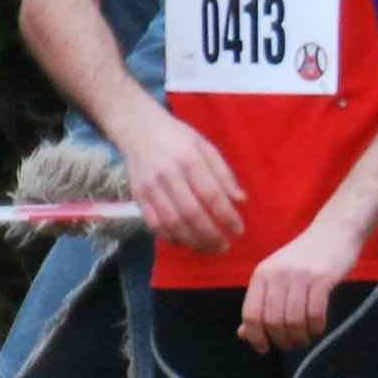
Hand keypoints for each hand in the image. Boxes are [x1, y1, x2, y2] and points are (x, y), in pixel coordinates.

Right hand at [115, 106, 246, 253]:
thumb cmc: (178, 137)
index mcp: (189, 159)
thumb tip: (240, 200)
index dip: (226, 216)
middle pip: (190, 213)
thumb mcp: (205, 146)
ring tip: (209, 249)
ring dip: (192, 241)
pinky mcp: (138, 197)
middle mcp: (167, 175)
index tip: (239, 230)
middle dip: (210, 235)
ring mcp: (149, 188)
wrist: (138, 129)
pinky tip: (186, 242)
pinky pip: (154, 224)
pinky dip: (171, 238)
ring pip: (171, 223)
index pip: (211, 194)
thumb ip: (223, 173)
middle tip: (225, 246)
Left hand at [240, 213, 361, 352]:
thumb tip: (243, 334)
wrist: (335, 231)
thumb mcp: (277, 276)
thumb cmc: (305, 256)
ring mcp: (300, 276)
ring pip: (293, 320)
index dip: (255, 336)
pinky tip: (317, 329)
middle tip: (290, 344)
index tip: (264, 348)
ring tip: (304, 339)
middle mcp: (277, 274)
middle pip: (272, 321)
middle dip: (281, 340)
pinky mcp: (322, 278)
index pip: (250, 314)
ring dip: (299, 337)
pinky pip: (315, 313)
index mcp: (262, 274)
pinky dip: (316, 327)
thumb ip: (260, 303)